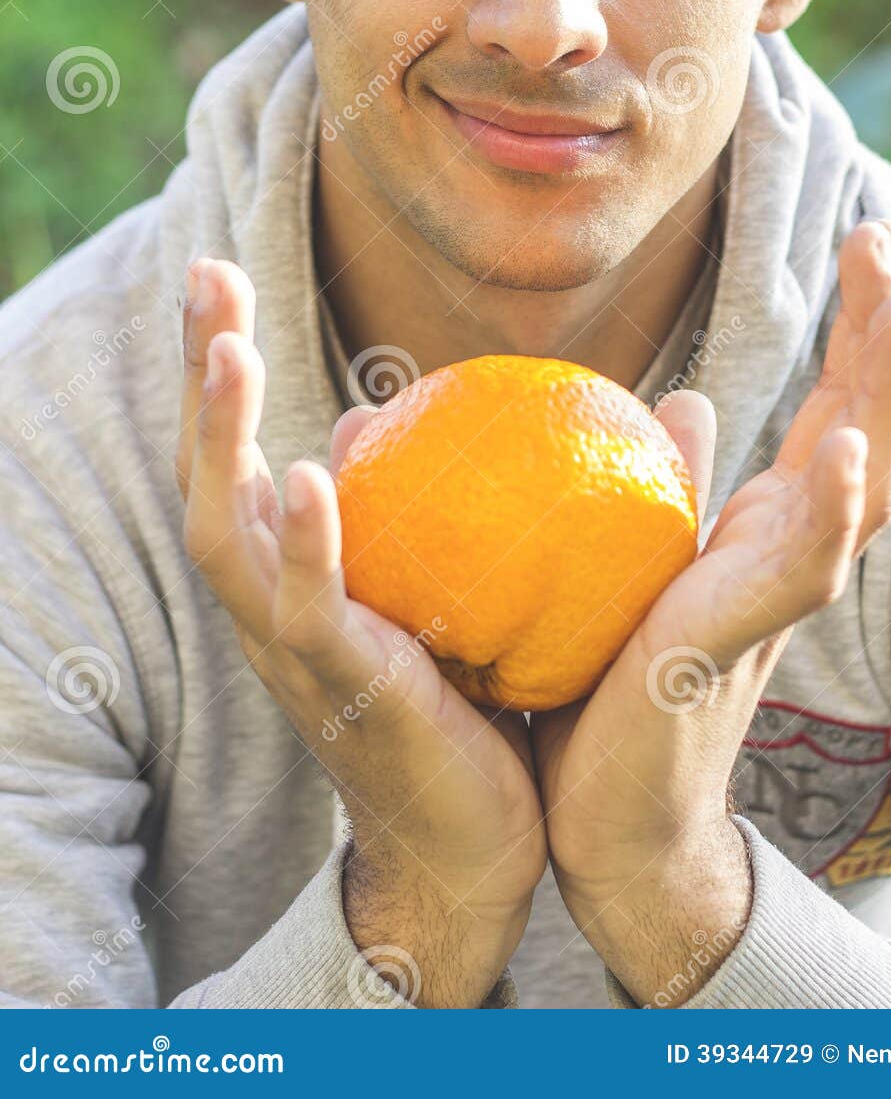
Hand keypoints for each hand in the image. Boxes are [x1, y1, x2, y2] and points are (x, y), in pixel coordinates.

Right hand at [175, 257, 545, 1006]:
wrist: (470, 842)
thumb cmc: (452, 705)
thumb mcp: (423, 582)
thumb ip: (401, 502)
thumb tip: (378, 415)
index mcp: (286, 572)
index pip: (233, 450)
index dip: (213, 365)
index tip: (214, 275)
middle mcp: (268, 604)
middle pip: (204, 471)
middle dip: (197, 372)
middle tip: (204, 273)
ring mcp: (292, 650)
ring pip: (225, 533)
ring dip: (221, 439)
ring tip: (228, 351)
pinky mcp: (340, 690)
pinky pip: (307, 609)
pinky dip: (303, 542)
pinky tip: (307, 473)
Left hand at [531, 218, 890, 1004]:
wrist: (609, 815)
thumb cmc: (619, 687)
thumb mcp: (646, 557)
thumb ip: (676, 482)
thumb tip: (685, 400)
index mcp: (767, 529)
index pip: (831, 412)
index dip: (856, 333)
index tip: (866, 245)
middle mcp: (788, 555)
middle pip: (865, 432)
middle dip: (881, 340)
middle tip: (884, 243)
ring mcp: (773, 598)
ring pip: (860, 488)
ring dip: (881, 398)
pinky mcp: (735, 640)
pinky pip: (799, 572)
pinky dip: (825, 510)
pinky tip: (837, 452)